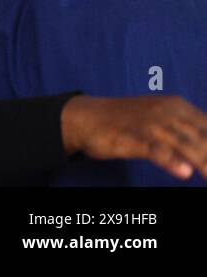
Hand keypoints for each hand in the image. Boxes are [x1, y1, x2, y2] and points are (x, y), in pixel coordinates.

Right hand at [62, 94, 206, 179]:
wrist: (85, 117)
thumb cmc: (126, 122)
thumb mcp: (160, 121)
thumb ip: (184, 134)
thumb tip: (200, 156)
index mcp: (177, 106)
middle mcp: (166, 112)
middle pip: (201, 138)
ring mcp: (149, 124)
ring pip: (185, 145)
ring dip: (201, 161)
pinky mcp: (133, 138)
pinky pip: (156, 150)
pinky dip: (171, 161)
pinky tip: (183, 173)